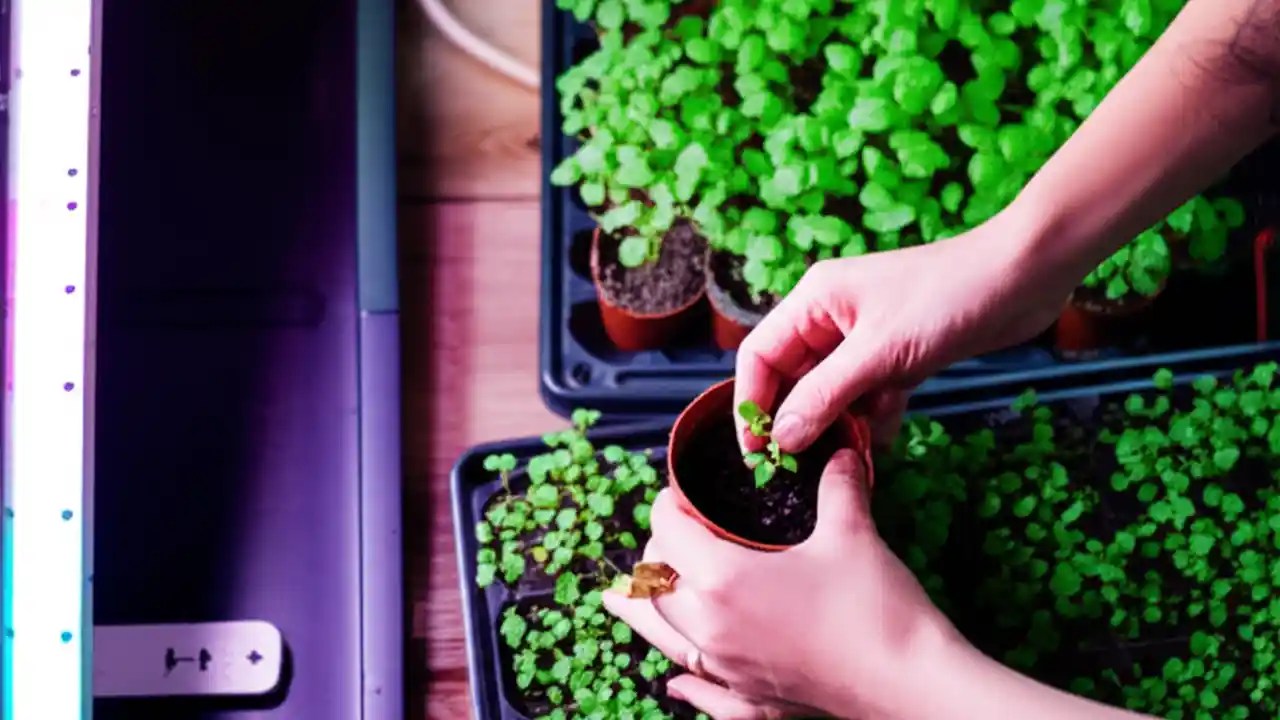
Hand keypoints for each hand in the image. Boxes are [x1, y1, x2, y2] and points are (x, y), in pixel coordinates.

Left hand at [602, 450, 961, 719]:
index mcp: (722, 579)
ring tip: (616, 599)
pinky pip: (699, 691)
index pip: (668, 531)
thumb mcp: (851, 533)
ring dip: (642, 612)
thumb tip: (838, 451)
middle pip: (653, 584)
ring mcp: (727, 668)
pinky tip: (677, 682)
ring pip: (661, 638)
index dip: (670, 505)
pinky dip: (683, 680)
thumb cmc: (876, 607)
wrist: (910, 684)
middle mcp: (710, 626)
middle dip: (656, 553)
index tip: (682, 493)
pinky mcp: (749, 699)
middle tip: (676, 532)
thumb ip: (837, 485)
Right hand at [734, 205, 1071, 453]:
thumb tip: (782, 439)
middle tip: (797, 469)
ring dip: (839, 425)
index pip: (760, 356)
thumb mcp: (880, 352)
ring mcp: (867, 337)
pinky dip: (874, 418)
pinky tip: (883, 446)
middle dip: (797, 422)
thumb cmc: (948, 297)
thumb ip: (825, 396)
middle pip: (794, 378)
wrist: (1027, 274)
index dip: (751, 404)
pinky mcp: (900, 354)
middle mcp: (832, 318)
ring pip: (833, 392)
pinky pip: (871, 395)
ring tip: (846, 461)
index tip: (755, 453)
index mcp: (814, 301)